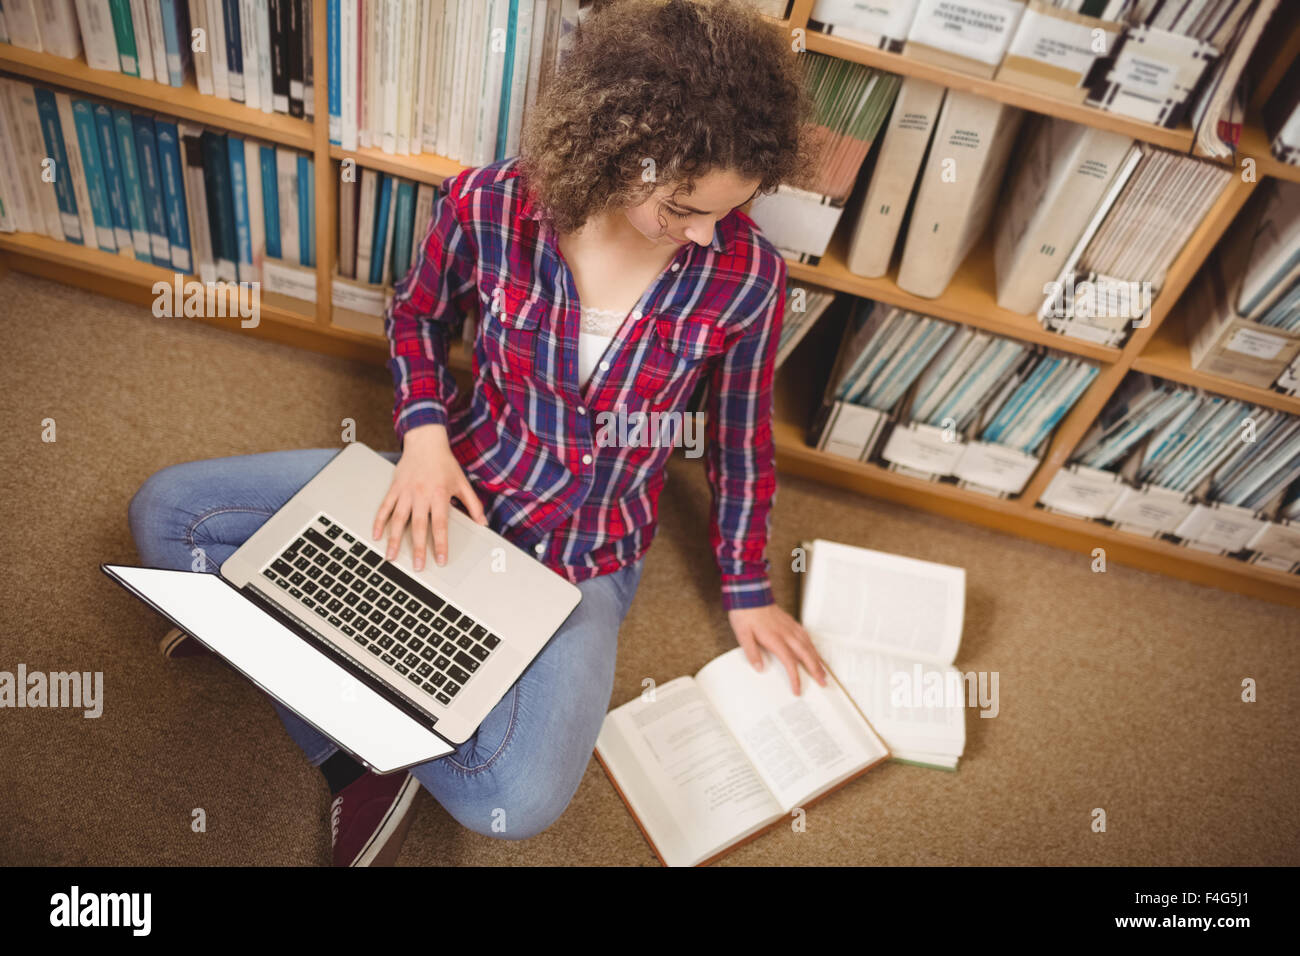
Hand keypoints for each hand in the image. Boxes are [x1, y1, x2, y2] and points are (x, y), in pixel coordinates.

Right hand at [372, 423, 487, 570]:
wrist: (425, 442)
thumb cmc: (444, 463)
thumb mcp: (462, 483)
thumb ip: (472, 504)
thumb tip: (483, 522)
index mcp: (439, 495)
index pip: (440, 525)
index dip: (440, 544)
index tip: (440, 560)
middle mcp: (421, 495)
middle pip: (418, 526)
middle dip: (418, 548)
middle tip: (417, 566)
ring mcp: (406, 492)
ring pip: (398, 519)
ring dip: (394, 540)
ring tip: (391, 557)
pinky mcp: (394, 488)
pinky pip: (385, 507)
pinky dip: (379, 521)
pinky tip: (376, 535)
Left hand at [727, 603, 826, 695]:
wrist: (749, 595)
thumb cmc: (745, 614)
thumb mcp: (743, 635)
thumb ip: (752, 653)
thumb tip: (759, 668)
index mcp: (775, 638)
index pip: (789, 662)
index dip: (795, 677)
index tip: (797, 689)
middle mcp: (786, 633)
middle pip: (805, 654)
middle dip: (816, 670)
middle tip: (823, 682)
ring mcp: (790, 627)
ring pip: (808, 645)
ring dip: (817, 659)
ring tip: (823, 670)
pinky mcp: (790, 622)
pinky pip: (806, 635)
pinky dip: (812, 645)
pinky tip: (813, 650)